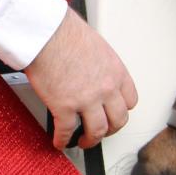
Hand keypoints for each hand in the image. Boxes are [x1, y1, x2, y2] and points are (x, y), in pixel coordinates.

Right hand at [23, 8, 137, 148]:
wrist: (45, 33)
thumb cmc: (64, 32)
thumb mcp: (96, 46)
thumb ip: (100, 64)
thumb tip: (92, 70)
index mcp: (116, 72)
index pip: (130, 100)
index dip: (122, 110)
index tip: (115, 114)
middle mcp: (107, 88)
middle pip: (118, 119)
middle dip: (111, 130)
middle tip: (103, 132)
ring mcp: (87, 100)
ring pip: (98, 131)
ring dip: (91, 140)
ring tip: (83, 142)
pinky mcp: (64, 107)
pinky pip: (67, 131)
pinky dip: (64, 140)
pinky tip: (60, 141)